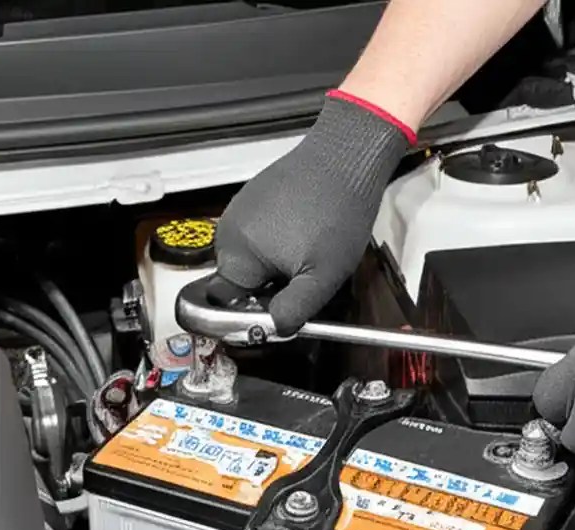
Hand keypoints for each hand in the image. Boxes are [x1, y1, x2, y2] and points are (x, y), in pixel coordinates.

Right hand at [214, 92, 411, 335]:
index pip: (227, 302)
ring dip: (276, 264)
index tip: (281, 307)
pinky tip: (305, 231)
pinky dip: (279, 241)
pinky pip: (259, 234)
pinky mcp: (254, 196)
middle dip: (269, 285)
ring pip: (251, 258)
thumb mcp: (322, 275)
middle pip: (239, 280)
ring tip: (308, 249)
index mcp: (235, 252)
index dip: (254, 312)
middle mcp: (227, 230)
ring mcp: (239, 210)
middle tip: (303, 275)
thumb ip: (293, 308)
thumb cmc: (336, 213)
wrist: (347, 155)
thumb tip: (273, 329)